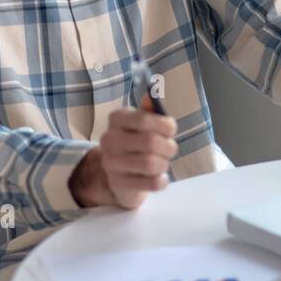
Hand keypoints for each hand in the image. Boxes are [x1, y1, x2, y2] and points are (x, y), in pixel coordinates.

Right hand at [71, 94, 178, 209]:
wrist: (117, 173)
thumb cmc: (135, 142)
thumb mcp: (141, 124)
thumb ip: (149, 111)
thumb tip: (152, 96)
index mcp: (116, 119)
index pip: (144, 119)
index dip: (165, 125)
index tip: (171, 130)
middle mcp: (109, 139)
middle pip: (150, 142)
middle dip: (169, 147)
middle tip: (171, 149)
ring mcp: (111, 163)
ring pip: (151, 164)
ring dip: (164, 164)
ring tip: (162, 163)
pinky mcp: (118, 184)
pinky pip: (151, 183)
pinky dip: (162, 181)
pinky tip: (160, 177)